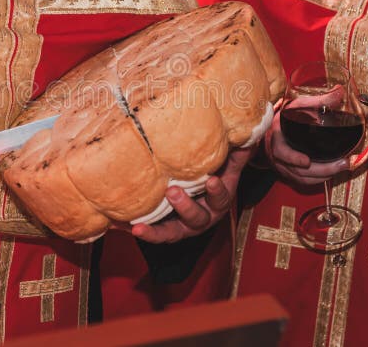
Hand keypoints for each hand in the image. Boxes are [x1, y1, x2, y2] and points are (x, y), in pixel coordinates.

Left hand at [131, 147, 251, 243]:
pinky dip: (135, 230)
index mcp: (218, 203)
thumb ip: (235, 154)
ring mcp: (181, 226)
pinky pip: (149, 231)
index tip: (212, 181)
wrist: (202, 196)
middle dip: (184, 207)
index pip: (221, 199)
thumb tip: (247, 135)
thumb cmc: (215, 177)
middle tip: (172, 192)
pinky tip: (120, 224)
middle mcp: (201, 217)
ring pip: (170, 233)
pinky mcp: (162, 227)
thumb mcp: (227, 168)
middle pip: (195, 218)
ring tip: (138, 227)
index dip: (217, 191)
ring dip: (154, 231)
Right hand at [265, 109, 348, 184]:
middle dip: (321, 170)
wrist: (271, 129)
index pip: (280, 152)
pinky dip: (317, 180)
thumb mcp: (298, 106)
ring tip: (342, 167)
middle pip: (297, 170)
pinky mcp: (289, 172)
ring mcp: (283, 166)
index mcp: (277, 138)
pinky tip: (332, 173)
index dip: (292, 158)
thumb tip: (339, 92)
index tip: (306, 161)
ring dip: (323, 176)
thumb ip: (318, 101)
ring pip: (302, 178)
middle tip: (341, 163)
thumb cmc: (285, 117)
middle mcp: (278, 156)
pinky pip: (303, 181)